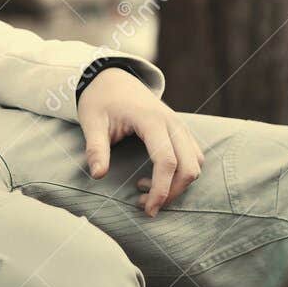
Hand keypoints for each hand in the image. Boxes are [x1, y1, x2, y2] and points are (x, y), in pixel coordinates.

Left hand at [76, 68, 205, 216]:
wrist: (113, 78)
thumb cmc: (101, 100)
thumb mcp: (91, 122)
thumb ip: (96, 148)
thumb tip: (97, 175)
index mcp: (151, 120)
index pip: (167, 162)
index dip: (160, 190)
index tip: (146, 209)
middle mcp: (172, 123)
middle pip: (188, 167)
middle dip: (172, 193)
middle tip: (145, 205)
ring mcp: (179, 125)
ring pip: (195, 163)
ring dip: (178, 184)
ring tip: (144, 189)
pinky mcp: (180, 130)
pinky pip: (194, 156)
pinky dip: (182, 173)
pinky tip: (156, 177)